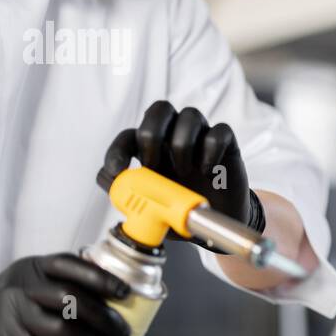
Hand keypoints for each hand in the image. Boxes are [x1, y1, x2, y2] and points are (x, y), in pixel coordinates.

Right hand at [0, 255, 131, 335]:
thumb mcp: (26, 283)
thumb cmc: (5, 308)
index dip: (103, 279)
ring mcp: (14, 318)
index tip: (126, 293)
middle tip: (123, 333)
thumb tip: (111, 295)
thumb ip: (59, 282)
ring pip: (65, 331)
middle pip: (73, 299)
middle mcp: (23, 289)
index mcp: (33, 268)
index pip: (72, 266)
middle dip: (106, 318)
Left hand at [99, 101, 264, 244]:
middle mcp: (174, 136)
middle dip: (152, 134)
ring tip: (184, 172)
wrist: (216, 226)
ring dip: (182, 144)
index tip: (117, 171)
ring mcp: (201, 137)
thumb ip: (125, 192)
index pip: (129, 135)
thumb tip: (108, 177)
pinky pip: (220, 131)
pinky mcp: (227, 145)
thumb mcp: (149, 209)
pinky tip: (208, 173)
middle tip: (153, 165)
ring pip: (190, 115)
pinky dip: (211, 150)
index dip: (118, 149)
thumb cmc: (180, 211)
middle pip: (160, 109)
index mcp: (151, 149)